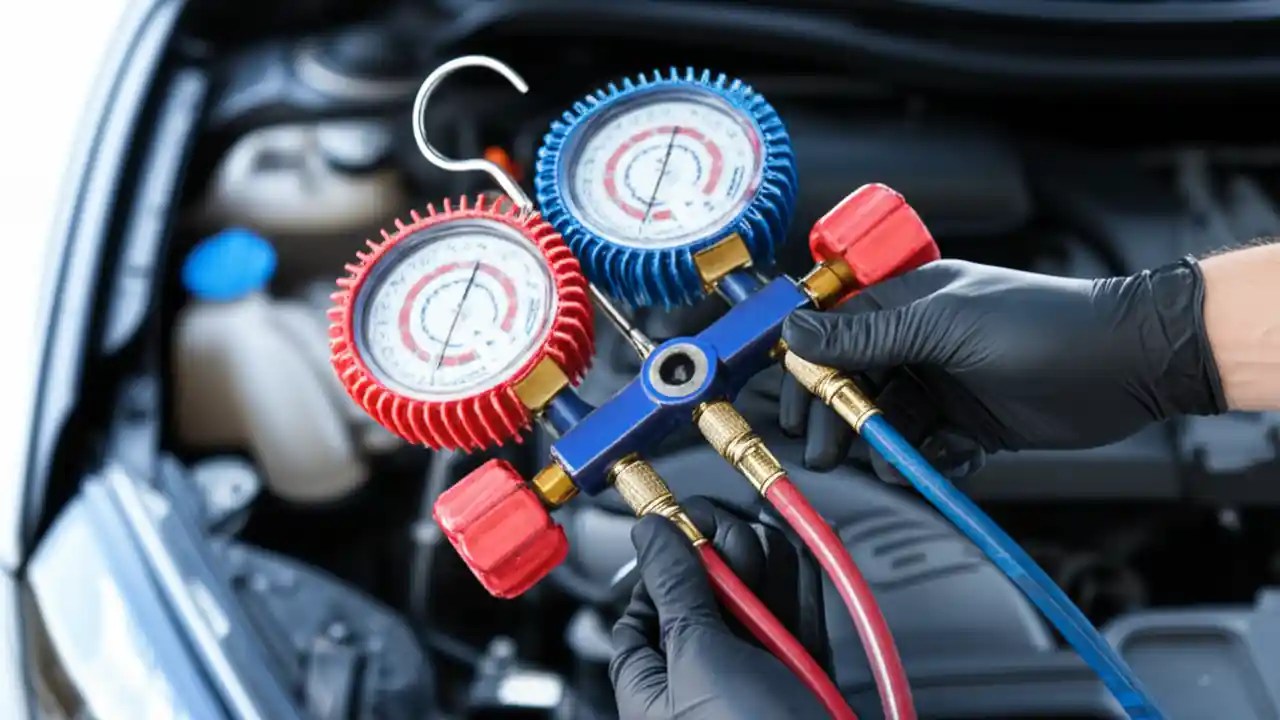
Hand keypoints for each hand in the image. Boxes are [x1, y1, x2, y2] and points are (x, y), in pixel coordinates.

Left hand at [610, 497, 831, 718]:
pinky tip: (797, 559)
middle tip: (727, 534)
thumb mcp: (698, 658)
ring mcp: (757, 678)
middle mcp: (703, 681)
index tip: (677, 524)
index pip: (642, 609)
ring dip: (760, 564)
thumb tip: (653, 534)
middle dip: (719, 556)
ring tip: (762, 549)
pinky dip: (800, 585)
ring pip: (755, 602)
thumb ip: (676, 590)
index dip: (661, 562)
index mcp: (655, 686)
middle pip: (705, 595)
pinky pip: (800, 620)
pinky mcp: (805, 679)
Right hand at [779, 258, 1226, 476]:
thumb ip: (869, 333)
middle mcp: (922, 339)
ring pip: (889, 417)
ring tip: (890, 460)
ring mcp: (947, 380)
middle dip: (838, 415)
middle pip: (855, 380)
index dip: (809, 366)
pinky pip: (926, 444)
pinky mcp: (972, 419)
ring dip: (882, 442)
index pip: (835, 331)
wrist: (1128, 366)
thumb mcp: (946, 327)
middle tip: (825, 449)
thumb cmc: (1046, 327)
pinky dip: (923, 458)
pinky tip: (933, 461)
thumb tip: (798, 332)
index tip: (793, 401)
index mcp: (910, 302)